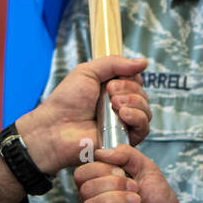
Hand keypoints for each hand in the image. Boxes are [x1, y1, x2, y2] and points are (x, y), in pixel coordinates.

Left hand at [17, 55, 149, 173]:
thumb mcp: (88, 72)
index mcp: (111, 90)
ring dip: (134, 102)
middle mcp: (119, 107)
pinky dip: (137, 117)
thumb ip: (115, 63)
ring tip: (114, 104)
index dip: (130, 78)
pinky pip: (144, 128)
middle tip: (110, 92)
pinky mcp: (124, 140)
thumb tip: (143, 62)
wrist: (56, 127)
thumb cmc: (66, 101)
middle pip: (143, 94)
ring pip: (146, 110)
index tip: (112, 81)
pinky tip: (122, 114)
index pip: (136, 80)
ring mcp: (122, 124)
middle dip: (129, 89)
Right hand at [74, 144, 197, 202]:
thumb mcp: (148, 169)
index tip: (122, 172)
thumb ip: (128, 154)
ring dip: (116, 200)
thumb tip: (102, 152)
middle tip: (135, 190)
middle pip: (85, 187)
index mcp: (101, 185)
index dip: (101, 169)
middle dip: (113, 185)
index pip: (83, 172)